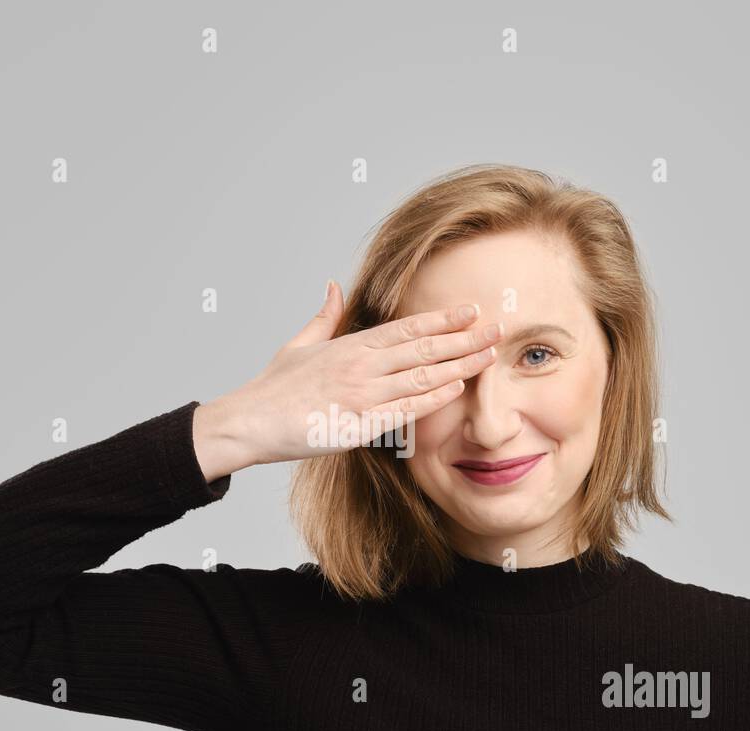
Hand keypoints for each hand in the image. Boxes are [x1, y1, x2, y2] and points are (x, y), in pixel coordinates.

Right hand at [193, 281, 500, 477]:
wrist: (250, 421)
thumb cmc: (273, 388)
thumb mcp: (298, 344)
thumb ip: (323, 316)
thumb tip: (334, 286)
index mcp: (350, 345)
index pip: (407, 327)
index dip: (443, 317)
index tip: (472, 310)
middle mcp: (361, 365)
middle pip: (424, 347)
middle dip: (465, 337)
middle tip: (499, 327)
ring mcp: (362, 394)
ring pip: (422, 376)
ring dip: (460, 365)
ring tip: (491, 356)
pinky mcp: (360, 425)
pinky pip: (405, 409)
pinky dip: (433, 398)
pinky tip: (457, 388)